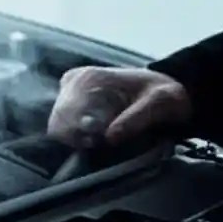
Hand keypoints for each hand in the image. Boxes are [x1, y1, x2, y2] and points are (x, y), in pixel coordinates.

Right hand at [48, 66, 192, 147]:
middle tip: (100, 144)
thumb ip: (135, 119)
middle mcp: (73, 81)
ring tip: (99, 141)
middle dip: (76, 137)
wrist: (165, 90)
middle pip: (57, 120)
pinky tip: (94, 138)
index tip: (97, 142)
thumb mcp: (159, 104)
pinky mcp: (72, 102)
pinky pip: (62, 126)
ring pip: (57, 126)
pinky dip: (76, 137)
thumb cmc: (164, 95)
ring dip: (76, 138)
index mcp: (89, 78)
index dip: (77, 132)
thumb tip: (110, 137)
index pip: (65, 111)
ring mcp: (70, 92)